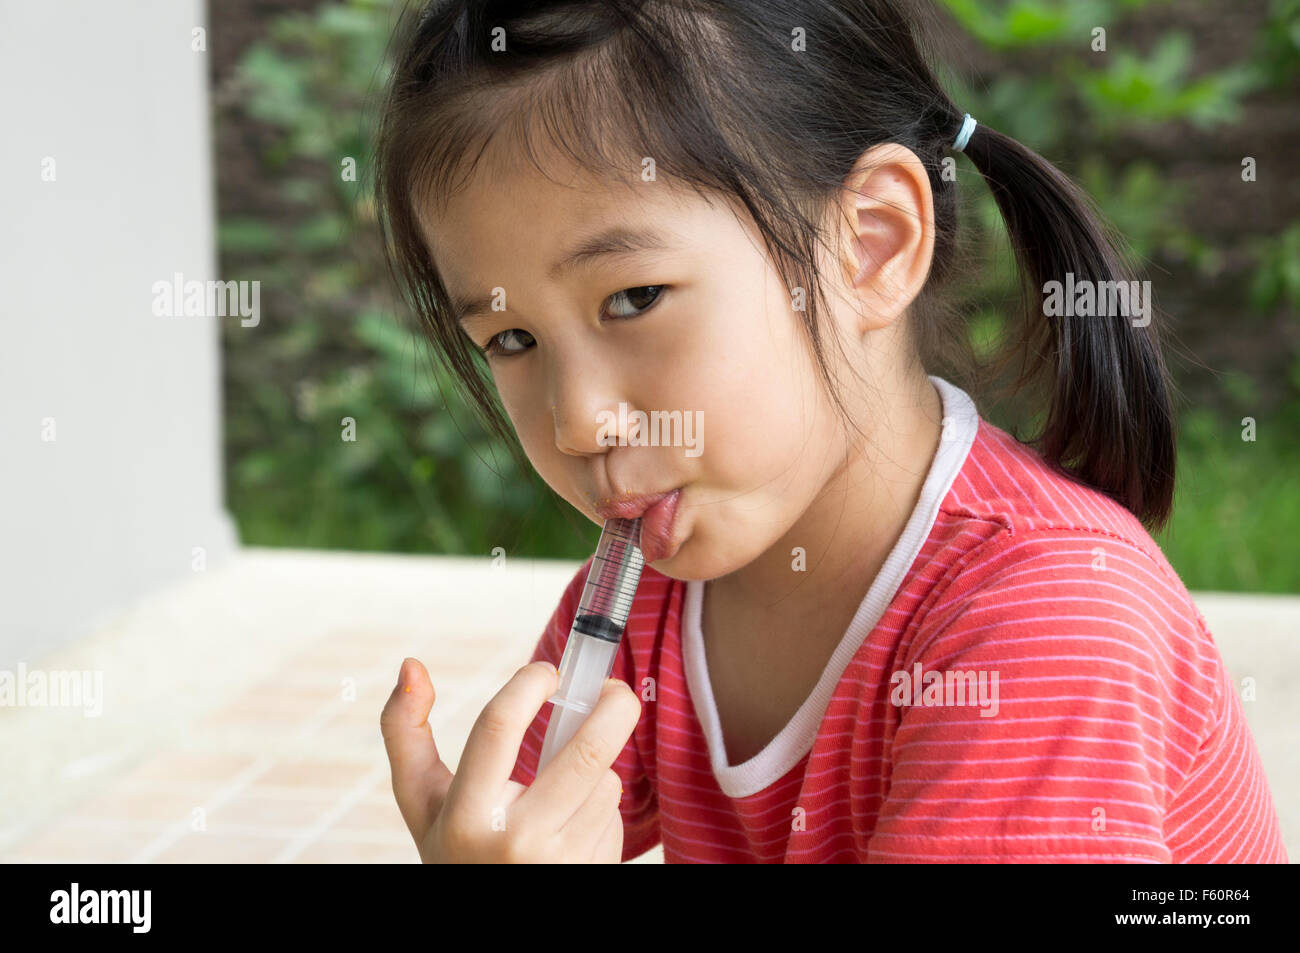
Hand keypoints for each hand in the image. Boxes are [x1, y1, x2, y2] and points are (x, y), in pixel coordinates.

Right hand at [380, 657, 639, 862]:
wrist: (490, 930)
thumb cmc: (456, 849)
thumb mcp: (420, 802)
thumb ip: (405, 733)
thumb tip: (412, 665)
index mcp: (465, 814)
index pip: (499, 727)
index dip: (530, 683)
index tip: (547, 670)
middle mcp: (515, 841)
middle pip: (586, 750)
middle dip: (614, 705)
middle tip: (613, 688)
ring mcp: (560, 862)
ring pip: (605, 781)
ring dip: (596, 767)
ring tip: (563, 786)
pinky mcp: (593, 872)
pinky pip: (613, 817)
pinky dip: (600, 805)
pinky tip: (573, 824)